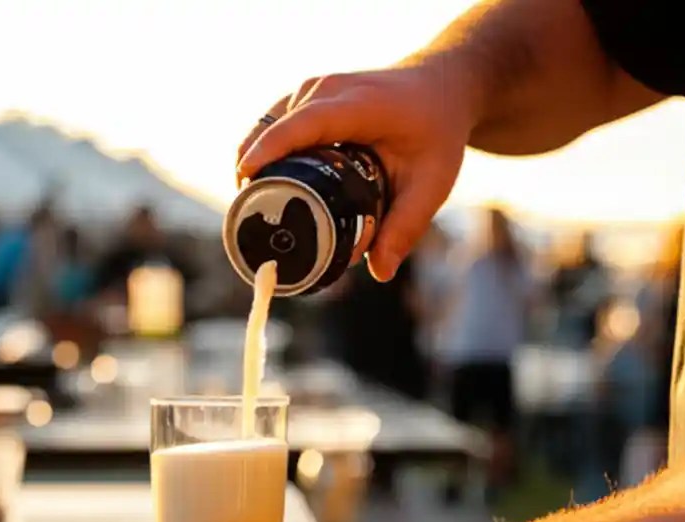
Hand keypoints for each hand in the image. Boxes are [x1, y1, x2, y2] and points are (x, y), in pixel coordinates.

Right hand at [236, 62, 476, 281]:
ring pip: (267, 124)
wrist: (440, 86)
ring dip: (255, 160)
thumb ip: (406, 226)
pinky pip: (272, 123)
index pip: (304, 123)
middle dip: (254, 169)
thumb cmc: (437, 131)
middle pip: (274, 126)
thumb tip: (380, 272)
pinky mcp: (306, 95)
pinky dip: (263, 151)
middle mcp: (329, 90)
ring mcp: (314, 88)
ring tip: (255, 205)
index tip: (245, 176)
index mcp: (359, 105)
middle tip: (250, 218)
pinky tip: (263, 182)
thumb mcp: (432, 181)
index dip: (271, 147)